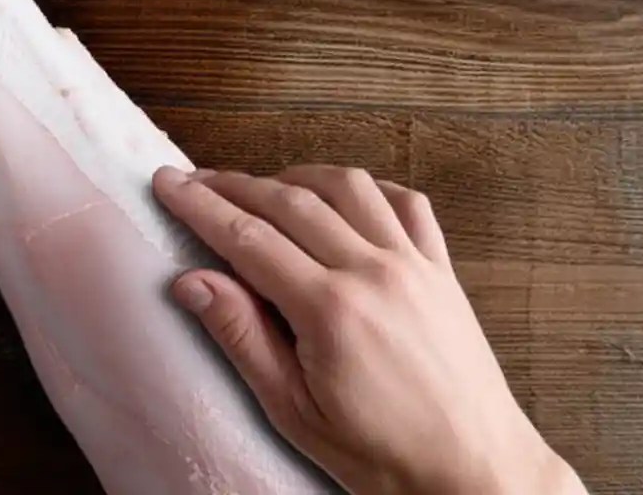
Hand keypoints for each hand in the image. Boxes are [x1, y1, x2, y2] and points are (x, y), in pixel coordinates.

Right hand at [154, 165, 585, 494]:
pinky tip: (341, 197)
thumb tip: (192, 282)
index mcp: (331, 311)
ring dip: (296, 176)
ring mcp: (414, 265)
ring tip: (262, 186)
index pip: (248, 238)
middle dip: (234, 185)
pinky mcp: (441, 270)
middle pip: (289, 201)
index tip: (168, 184)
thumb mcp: (294, 410)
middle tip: (196, 179)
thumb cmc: (383, 454)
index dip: (201, 206)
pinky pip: (405, 203)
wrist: (474, 472)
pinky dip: (367, 188)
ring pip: (347, 186)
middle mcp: (374, 273)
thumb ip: (243, 337)